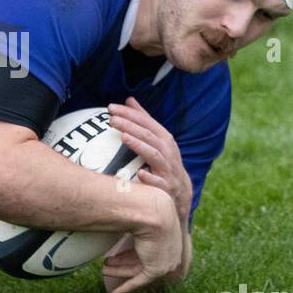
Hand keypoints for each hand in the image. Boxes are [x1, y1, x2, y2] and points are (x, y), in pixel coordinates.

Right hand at [106, 188, 184, 292]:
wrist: (151, 209)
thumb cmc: (143, 200)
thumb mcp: (140, 202)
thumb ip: (133, 203)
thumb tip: (122, 187)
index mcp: (169, 230)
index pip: (149, 244)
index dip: (131, 249)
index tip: (116, 251)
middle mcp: (171, 247)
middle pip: (144, 258)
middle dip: (124, 261)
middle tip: (108, 262)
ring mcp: (166, 259)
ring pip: (139, 269)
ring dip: (121, 271)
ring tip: (105, 268)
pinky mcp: (158, 268)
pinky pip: (140, 281)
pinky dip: (127, 286)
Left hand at [108, 98, 193, 224]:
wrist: (181, 192)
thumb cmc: (164, 162)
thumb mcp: (157, 139)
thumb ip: (143, 120)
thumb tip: (129, 100)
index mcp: (164, 138)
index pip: (145, 121)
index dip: (129, 113)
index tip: (111, 107)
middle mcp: (167, 151)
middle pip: (148, 135)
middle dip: (130, 125)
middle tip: (111, 119)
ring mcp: (168, 168)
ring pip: (154, 154)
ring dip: (139, 146)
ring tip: (124, 137)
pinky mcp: (167, 186)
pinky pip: (159, 182)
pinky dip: (150, 178)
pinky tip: (140, 174)